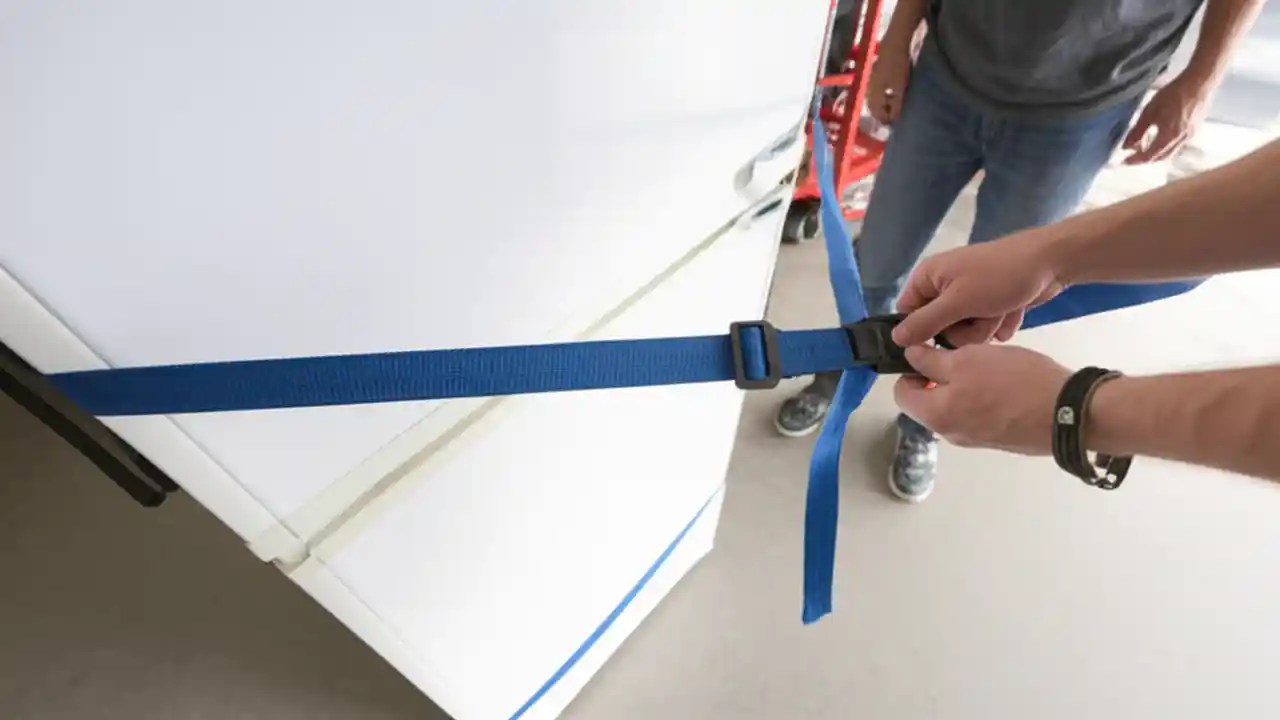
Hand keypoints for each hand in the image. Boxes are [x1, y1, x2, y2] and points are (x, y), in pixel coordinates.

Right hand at [867, 42, 911, 124]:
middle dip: (882, 113)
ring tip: (894, 105)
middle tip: (894, 116)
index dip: (885, 119)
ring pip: (874, 99)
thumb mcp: (900, 88)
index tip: (894, 123)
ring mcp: (870, 81)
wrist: (894, 43)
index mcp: (873, 94)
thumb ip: (896, 105)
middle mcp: (868, 89)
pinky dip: (882, 96)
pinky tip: (891, 93)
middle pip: (873, 107)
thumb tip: (893, 120)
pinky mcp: (874, 74)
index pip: (876, 113)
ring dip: (882, 105)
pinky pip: (875, 91)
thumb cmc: (898, 65)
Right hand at [891, 232, 1063, 347]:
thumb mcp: (958, 302)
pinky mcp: (990, 304)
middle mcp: (945, 286)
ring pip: (964, 332)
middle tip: (979, 318)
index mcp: (929, 277)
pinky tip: (1012, 311)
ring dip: (984, 328)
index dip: (920, 329)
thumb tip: (895, 338)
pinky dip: (999, 323)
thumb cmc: (999, 277)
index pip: (908, 312)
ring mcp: (970, 295)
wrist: (1049, 262)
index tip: (937, 340)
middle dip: (962, 330)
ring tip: (999, 311)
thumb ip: (924, 322)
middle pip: (939, 328)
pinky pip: (985, 328)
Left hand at [894, 345, 1071, 454]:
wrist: (1070, 413)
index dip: (910, 369)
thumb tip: (909, 356)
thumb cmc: (1013, 382)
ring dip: (963, 386)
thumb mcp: (966, 360)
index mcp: (936, 416)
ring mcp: (978, 439)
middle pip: (929, 402)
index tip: (929, 351)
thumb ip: (931, 360)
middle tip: (961, 354)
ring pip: (956, 407)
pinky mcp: (1001, 439)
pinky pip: (980, 415)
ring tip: (986, 364)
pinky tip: (1004, 381)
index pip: (903, 393)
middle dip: (939, 377)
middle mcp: (951, 434)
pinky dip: (984, 397)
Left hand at [1122, 76, 1210, 164]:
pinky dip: (1167, 145)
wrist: (1199, 83)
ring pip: (1171, 151)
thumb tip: (1126, 146)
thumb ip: (1137, 131)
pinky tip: (1161, 136)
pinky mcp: (1195, 128)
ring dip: (1157, 152)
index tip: (1125, 161)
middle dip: (1146, 159)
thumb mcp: (1149, 111)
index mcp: (1168, 136)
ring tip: (1144, 145)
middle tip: (1133, 156)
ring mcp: (1190, 135)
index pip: (1149, 156)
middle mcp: (1181, 139)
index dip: (1136, 160)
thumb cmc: (1175, 94)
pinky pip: (1178, 143)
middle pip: (1161, 157)